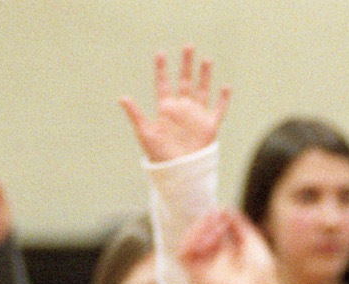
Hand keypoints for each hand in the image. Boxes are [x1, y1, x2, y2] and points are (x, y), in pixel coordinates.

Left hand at [120, 46, 229, 164]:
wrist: (179, 172)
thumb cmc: (159, 155)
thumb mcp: (145, 133)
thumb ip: (136, 114)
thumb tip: (122, 97)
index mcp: (166, 108)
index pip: (163, 84)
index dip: (162, 69)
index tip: (160, 53)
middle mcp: (182, 108)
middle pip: (184, 81)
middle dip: (186, 64)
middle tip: (188, 46)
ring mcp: (196, 115)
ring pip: (202, 90)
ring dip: (204, 75)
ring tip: (207, 59)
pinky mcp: (209, 126)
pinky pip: (218, 110)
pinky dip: (222, 99)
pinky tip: (226, 86)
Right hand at [179, 208, 285, 283]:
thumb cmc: (261, 269)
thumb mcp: (252, 239)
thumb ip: (238, 224)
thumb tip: (224, 208)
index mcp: (224, 250)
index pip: (208, 229)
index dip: (210, 218)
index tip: (220, 212)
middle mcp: (211, 257)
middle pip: (196, 233)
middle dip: (203, 222)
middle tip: (214, 217)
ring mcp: (204, 265)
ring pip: (187, 241)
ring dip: (197, 230)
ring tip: (213, 227)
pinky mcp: (197, 273)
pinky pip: (183, 254)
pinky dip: (190, 242)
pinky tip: (207, 239)